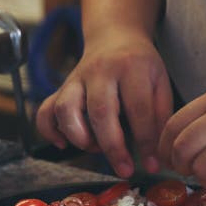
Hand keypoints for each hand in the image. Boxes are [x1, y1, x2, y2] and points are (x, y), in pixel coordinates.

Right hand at [35, 30, 172, 176]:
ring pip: (66, 109)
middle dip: (112, 147)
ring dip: (79, 137)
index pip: (138, 109)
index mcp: (132, 67)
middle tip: (124, 169)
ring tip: (94, 149)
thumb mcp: (160, 83)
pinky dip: (49, 131)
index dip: (145, 141)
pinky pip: (45, 110)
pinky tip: (63, 144)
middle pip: (100, 112)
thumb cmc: (140, 65)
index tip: (151, 164)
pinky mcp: (61, 88)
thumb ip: (160, 117)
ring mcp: (76, 79)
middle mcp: (100, 71)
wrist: (115, 35)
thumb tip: (159, 158)